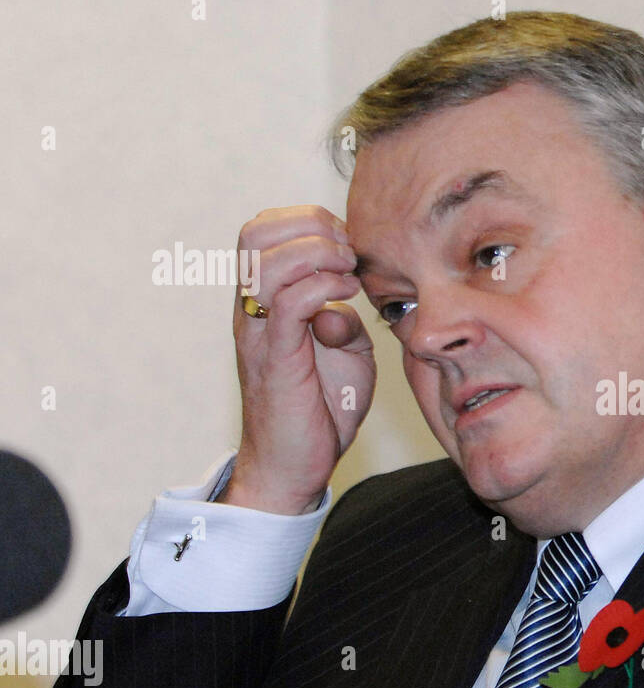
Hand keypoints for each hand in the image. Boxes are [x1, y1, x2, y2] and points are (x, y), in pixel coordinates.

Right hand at [220, 205, 375, 514]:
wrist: (294, 467)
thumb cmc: (322, 408)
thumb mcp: (348, 351)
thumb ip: (347, 314)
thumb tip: (341, 294)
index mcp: (264, 299)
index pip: (263, 228)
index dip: (309, 220)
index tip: (349, 244)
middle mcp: (251, 307)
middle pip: (254, 230)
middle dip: (310, 225)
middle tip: (348, 252)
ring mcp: (257, 331)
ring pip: (266, 259)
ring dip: (318, 253)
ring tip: (348, 272)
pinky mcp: (274, 358)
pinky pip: (289, 302)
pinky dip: (323, 287)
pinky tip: (347, 300)